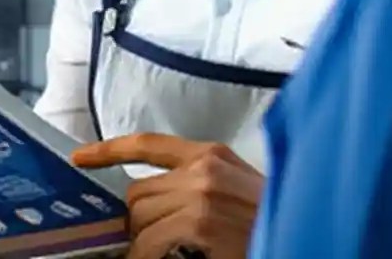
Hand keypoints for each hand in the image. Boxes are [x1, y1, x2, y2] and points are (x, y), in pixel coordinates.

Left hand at [71, 133, 261, 258]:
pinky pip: (150, 247)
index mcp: (213, 156)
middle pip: (136, 194)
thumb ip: (194, 187)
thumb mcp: (236, 191)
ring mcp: (201, 198)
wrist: (312, 233)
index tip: (79, 158)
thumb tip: (144, 204)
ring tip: (177, 253)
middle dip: (139, 222)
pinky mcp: (199, 227)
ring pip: (139, 222)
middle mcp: (204, 170)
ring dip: (147, 245)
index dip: (108, 150)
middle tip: (158, 243)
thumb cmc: (272, 219)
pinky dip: (151, 258)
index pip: (148, 144)